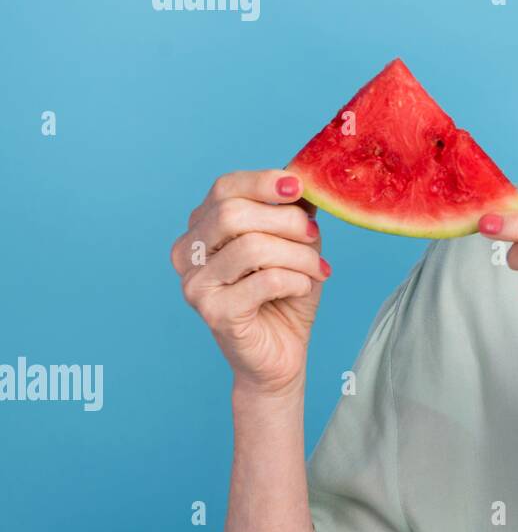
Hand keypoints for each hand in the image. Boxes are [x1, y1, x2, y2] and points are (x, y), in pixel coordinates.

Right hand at [172, 170, 329, 397]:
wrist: (281, 352)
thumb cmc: (285, 294)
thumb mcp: (294, 243)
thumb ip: (292, 212)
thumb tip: (305, 179)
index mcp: (201, 227)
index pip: (225, 188)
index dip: (263, 182)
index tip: (299, 186)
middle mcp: (187, 253)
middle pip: (233, 214)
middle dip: (286, 221)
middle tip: (315, 236)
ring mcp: (195, 284)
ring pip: (252, 247)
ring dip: (298, 255)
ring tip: (317, 268)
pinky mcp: (213, 313)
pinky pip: (264, 281)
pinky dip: (295, 280)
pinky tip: (302, 288)